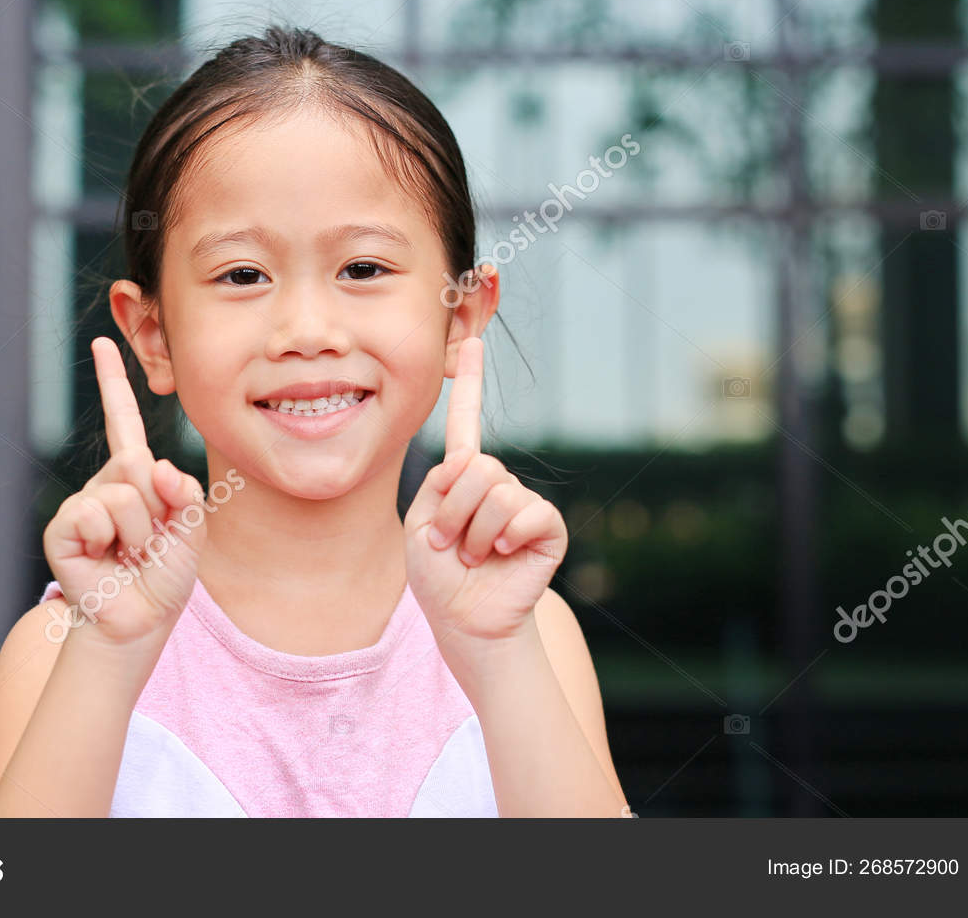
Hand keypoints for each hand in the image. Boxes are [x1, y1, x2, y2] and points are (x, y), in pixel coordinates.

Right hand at [42, 337, 206, 648]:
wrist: (139, 620)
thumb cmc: (162, 577)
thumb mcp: (190, 530)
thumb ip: (183, 494)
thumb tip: (155, 467)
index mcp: (135, 478)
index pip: (125, 423)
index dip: (112, 382)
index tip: (101, 341)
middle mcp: (105, 484)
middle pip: (140, 465)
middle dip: (158, 508)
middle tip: (150, 542)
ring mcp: (82, 505)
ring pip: (124, 493)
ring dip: (139, 530)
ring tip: (130, 554)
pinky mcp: (63, 529)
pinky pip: (94, 513)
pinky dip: (110, 538)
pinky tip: (105, 558)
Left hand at [404, 336, 567, 647]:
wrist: (465, 623)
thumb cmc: (439, 578)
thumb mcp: (420, 525)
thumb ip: (439, 485)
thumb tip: (473, 463)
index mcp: (462, 477)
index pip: (466, 423)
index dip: (471, 383)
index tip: (474, 343)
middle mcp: (496, 483)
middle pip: (475, 467)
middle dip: (453, 512)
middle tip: (451, 546)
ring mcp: (524, 504)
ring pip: (496, 492)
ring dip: (473, 534)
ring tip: (475, 557)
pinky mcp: (547, 527)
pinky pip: (526, 513)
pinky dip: (505, 538)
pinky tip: (502, 557)